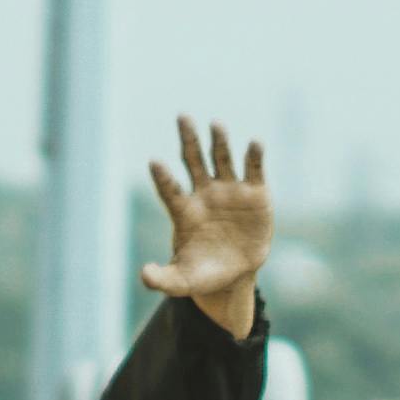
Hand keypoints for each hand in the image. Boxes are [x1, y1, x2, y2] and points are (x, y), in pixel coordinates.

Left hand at [139, 117, 273, 338]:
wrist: (235, 274)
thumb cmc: (203, 274)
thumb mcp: (181, 282)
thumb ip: (162, 279)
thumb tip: (145, 275)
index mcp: (183, 211)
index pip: (169, 190)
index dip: (162, 177)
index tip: (153, 162)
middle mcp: (204, 194)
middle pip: (192, 160)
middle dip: (188, 139)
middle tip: (182, 117)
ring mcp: (229, 190)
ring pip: (221, 158)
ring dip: (219, 141)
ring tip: (216, 124)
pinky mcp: (255, 192)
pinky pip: (253, 169)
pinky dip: (254, 155)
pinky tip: (255, 143)